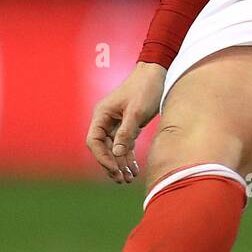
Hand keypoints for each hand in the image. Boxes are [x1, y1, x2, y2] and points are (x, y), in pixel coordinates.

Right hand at [85, 62, 166, 183]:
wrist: (156, 72)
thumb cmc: (145, 88)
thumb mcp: (136, 112)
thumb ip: (126, 133)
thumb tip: (117, 154)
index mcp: (102, 114)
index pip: (94, 142)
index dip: (102, 158)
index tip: (114, 169)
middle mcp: (105, 119)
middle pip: (103, 148)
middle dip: (111, 164)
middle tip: (121, 180)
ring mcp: (116, 123)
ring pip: (114, 149)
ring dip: (120, 164)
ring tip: (128, 179)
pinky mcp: (127, 125)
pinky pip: (124, 145)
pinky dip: (128, 157)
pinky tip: (134, 170)